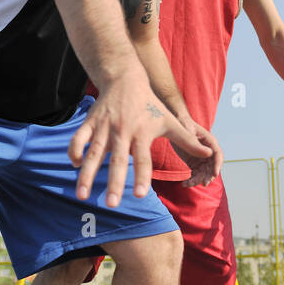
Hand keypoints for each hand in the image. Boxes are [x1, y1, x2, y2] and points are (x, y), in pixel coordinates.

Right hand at [69, 72, 213, 207]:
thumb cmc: (150, 105)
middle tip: (112, 205)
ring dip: (87, 174)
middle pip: (118, 161)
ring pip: (94, 153)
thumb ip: (187, 140)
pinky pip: (79, 139)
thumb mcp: (170, 121)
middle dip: (114, 183)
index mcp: (142, 133)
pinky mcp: (91, 122)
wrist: (126, 79)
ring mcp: (105, 127)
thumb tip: (208, 154)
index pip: (143, 159)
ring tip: (82, 195)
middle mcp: (123, 131)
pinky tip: (75, 165)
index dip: (141, 177)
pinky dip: (75, 151)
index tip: (139, 195)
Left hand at [170, 120, 222, 186]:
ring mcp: (201, 158)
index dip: (217, 165)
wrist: (174, 124)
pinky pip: (196, 174)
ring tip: (187, 184)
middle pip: (212, 167)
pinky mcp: (194, 162)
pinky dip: (192, 180)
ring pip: (203, 173)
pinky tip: (184, 184)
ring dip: (198, 180)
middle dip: (208, 176)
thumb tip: (209, 154)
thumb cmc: (182, 125)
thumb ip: (196, 143)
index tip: (215, 174)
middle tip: (203, 184)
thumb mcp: (188, 132)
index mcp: (210, 142)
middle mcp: (208, 151)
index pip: (217, 155)